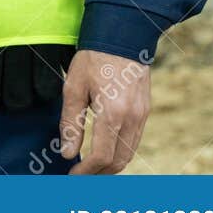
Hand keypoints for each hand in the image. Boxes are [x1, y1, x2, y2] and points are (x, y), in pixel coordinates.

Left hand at [59, 49, 150, 173]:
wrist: (122, 35)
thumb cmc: (93, 59)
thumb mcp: (73, 87)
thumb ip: (71, 122)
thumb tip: (68, 153)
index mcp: (112, 113)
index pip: (101, 156)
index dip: (85, 171)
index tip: (72, 176)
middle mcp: (132, 118)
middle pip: (118, 161)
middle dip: (98, 174)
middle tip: (80, 176)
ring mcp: (142, 115)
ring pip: (129, 153)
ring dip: (110, 165)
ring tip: (90, 167)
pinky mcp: (145, 110)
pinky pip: (134, 140)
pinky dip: (120, 151)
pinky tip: (104, 150)